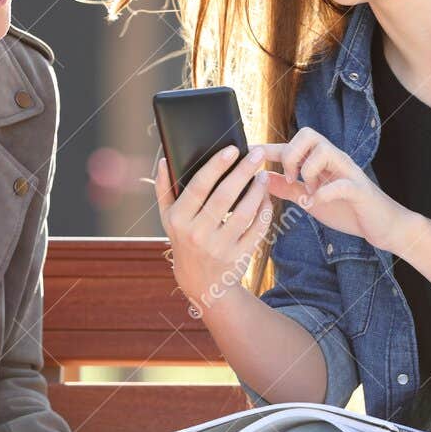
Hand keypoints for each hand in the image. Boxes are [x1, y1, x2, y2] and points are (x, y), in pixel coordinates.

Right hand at [153, 145, 274, 314]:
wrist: (201, 282)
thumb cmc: (184, 240)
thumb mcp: (167, 218)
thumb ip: (164, 189)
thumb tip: (164, 159)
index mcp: (178, 220)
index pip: (198, 187)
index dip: (216, 165)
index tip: (232, 149)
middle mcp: (196, 234)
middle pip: (224, 196)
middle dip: (242, 172)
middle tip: (256, 154)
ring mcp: (218, 247)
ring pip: (244, 213)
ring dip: (257, 191)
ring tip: (263, 175)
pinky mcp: (238, 256)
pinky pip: (256, 230)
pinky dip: (264, 212)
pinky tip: (266, 198)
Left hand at [260, 127, 412, 251]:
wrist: (383, 226)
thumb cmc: (347, 209)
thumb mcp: (310, 199)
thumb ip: (288, 188)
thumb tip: (262, 177)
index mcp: (320, 162)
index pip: (291, 145)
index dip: (268, 148)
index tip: (247, 153)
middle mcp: (334, 160)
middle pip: (308, 134)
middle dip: (291, 155)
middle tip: (289, 179)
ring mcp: (348, 172)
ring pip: (324, 150)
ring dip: (309, 171)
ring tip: (308, 192)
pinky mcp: (360, 190)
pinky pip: (342, 183)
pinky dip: (325, 192)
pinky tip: (318, 203)